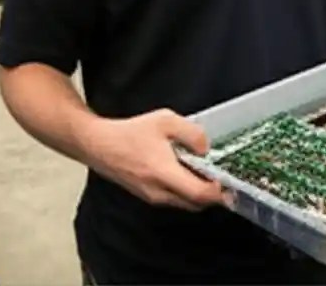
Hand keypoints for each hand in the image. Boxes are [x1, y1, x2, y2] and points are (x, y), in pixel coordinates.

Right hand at [80, 108, 228, 211]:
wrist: (97, 145)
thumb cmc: (130, 132)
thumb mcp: (165, 120)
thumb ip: (191, 133)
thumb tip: (206, 148)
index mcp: (163, 173)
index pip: (199, 194)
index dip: (219, 191)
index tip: (228, 179)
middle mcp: (159, 192)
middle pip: (196, 204)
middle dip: (213, 194)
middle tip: (222, 175)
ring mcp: (152, 197)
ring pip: (185, 203)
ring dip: (199, 193)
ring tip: (205, 172)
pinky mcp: (147, 196)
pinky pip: (174, 199)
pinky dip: (186, 191)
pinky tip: (187, 172)